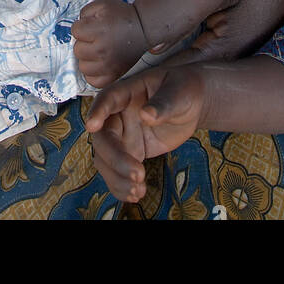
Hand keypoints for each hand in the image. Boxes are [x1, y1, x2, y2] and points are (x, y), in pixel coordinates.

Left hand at [72, 0, 148, 86]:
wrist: (142, 29)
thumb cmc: (121, 16)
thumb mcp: (102, 4)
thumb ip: (84, 13)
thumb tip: (77, 27)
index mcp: (100, 30)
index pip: (75, 31)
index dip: (81, 26)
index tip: (91, 26)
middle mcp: (102, 50)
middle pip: (77, 50)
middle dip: (83, 42)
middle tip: (94, 38)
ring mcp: (108, 66)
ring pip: (83, 67)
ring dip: (87, 58)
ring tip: (96, 51)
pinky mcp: (113, 76)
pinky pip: (93, 81)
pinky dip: (93, 74)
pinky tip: (97, 64)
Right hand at [85, 66, 208, 201]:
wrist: (192, 104)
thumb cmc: (184, 89)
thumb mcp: (179, 92)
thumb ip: (164, 104)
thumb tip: (146, 115)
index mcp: (127, 92)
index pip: (107, 98)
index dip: (97, 111)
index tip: (92, 126)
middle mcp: (119, 114)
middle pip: (103, 137)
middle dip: (115, 158)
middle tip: (138, 174)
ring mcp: (123, 135)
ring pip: (106, 159)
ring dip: (117, 178)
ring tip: (139, 190)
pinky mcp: (131, 151)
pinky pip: (118, 171)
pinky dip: (121, 186)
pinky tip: (135, 194)